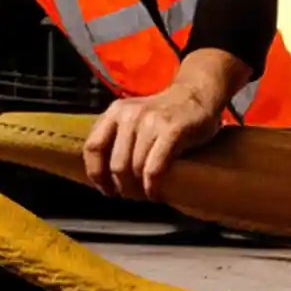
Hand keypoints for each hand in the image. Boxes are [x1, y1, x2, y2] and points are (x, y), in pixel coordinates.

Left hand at [82, 82, 220, 200]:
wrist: (196, 94)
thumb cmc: (163, 114)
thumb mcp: (133, 117)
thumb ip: (116, 137)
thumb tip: (101, 175)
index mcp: (115, 112)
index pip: (93, 147)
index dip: (96, 174)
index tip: (106, 189)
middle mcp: (130, 115)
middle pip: (116, 164)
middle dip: (124, 187)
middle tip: (133, 195)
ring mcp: (151, 122)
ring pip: (136, 168)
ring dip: (140, 189)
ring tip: (146, 193)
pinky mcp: (172, 130)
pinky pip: (154, 168)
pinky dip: (153, 186)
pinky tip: (156, 191)